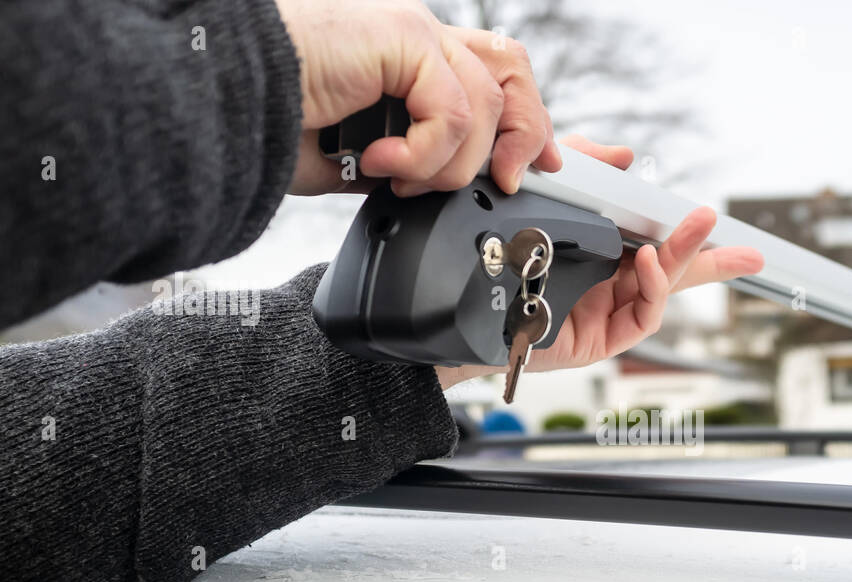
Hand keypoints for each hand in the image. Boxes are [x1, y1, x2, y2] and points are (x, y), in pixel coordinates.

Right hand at [276, 0, 560, 196]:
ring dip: (451, 165)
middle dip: (526, 133)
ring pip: (486, 105)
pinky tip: (379, 164)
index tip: (540, 165)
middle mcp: (415, 37)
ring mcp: (411, 31)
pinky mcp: (402, 36)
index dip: (527, 118)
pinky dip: (424, 155)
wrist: (221, 102)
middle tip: (510, 179)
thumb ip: (408, 163)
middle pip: (511, 69)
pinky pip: (452, 111)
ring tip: (398, 179)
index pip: (492, 74)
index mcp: (407, 60)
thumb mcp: (357, 157)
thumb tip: (441, 190)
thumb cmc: (268, 126)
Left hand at [436, 135, 763, 389]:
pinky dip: (656, 288)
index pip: (651, 239)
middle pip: (670, 271)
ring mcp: (604, 312)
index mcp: (596, 253)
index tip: (714, 219)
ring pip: (661, 290)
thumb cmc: (498, 251)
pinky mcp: (598, 339)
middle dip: (710, 260)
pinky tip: (653, 263)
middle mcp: (604, 284)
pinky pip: (642, 316)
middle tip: (750, 253)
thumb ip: (583, 171)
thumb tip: (626, 157)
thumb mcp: (545, 194)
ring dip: (684, 260)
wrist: (460, 301)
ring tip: (699, 230)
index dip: (684, 232)